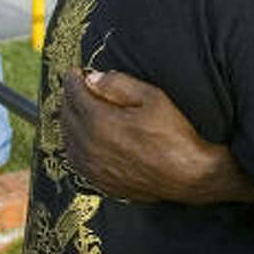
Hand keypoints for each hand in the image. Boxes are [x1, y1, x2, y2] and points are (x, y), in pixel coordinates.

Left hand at [62, 69, 226, 203]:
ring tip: (78, 110)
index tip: (75, 73)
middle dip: (69, 99)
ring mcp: (91, 166)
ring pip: (67, 139)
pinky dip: (73, 143)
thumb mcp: (153, 98)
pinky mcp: (97, 181)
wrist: (186, 176)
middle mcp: (89, 146)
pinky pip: (74, 158)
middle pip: (67, 116)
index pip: (75, 96)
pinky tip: (82, 138)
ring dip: (69, 121)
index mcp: (100, 122)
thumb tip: (94, 79)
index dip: (73, 81)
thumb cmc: (173, 136)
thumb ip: (120, 84)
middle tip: (76, 88)